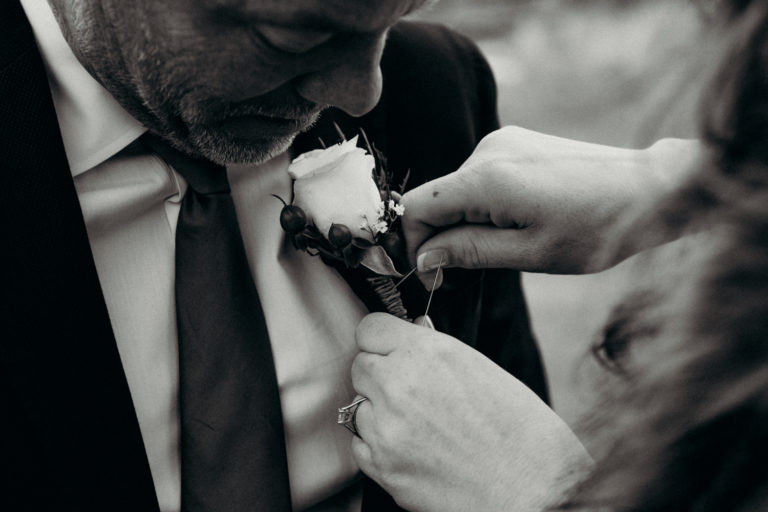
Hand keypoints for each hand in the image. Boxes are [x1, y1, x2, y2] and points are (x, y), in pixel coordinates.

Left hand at [351, 313, 591, 511]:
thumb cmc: (519, 430)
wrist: (533, 486)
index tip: (388, 349)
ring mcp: (387, 429)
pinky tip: (415, 449)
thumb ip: (433, 351)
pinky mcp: (383, 467)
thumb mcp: (479, 368)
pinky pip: (361, 445)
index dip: (381, 340)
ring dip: (381, 413)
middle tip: (410, 392)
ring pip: (360, 408)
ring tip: (423, 427)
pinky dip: (380, 446)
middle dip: (380, 376)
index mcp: (426, 353)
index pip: (369, 330)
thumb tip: (410, 336)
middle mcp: (399, 386)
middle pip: (360, 367)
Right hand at [402, 126, 699, 285]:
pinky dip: (481, 206)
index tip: (431, 277)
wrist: (649, 190)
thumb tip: (422, 257)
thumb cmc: (596, 228)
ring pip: (457, 191)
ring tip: (503, 247)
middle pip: (435, 199)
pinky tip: (514, 223)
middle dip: (439, 239)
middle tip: (462, 275)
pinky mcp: (515, 144)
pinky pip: (479, 179)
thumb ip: (469, 251)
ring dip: (463, 223)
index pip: (415, 207)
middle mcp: (487, 151)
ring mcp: (502, 143)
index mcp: (486, 179)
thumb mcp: (530, 252)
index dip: (411, 245)